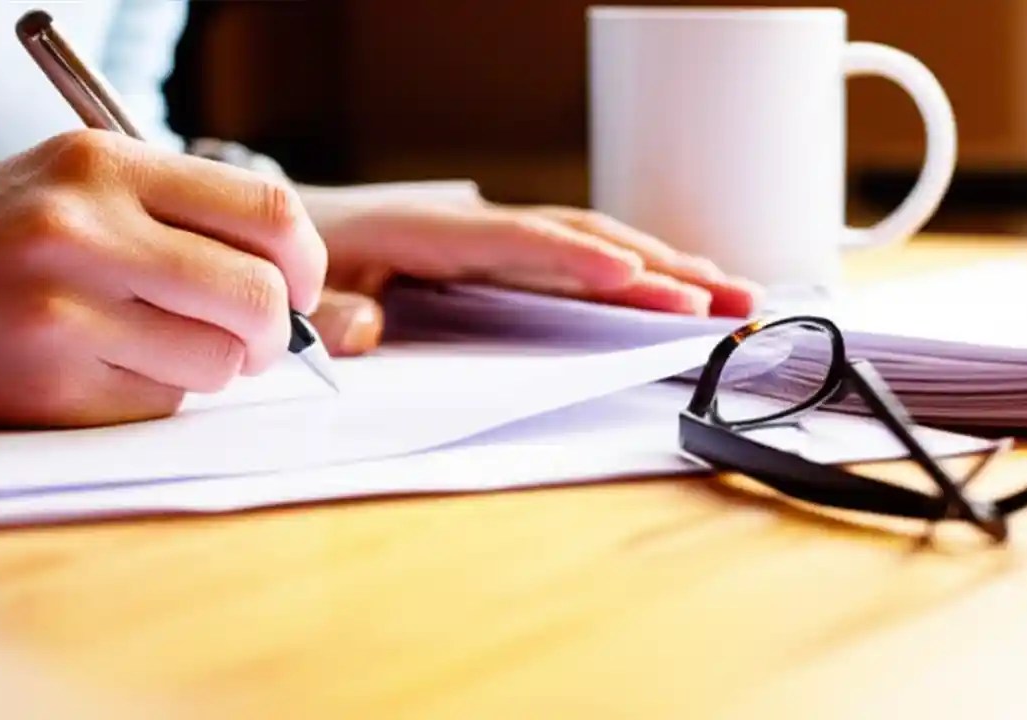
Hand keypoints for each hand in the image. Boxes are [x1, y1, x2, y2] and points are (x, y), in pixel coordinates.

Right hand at [0, 130, 325, 427]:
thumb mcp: (72, 192)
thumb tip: (311, 296)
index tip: (299, 286)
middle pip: (259, 296)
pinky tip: (93, 371)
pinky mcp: (49, 385)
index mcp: (100, 162)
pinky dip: (151, 396)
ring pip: (220, 362)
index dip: (305, 260)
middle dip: (277, 333)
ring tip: (149, 347)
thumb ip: (183, 222)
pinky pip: (162, 405)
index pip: (268, 208)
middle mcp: (84, 227)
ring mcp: (64, 310)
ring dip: (208, 368)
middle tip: (255, 342)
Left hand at [300, 188, 761, 355]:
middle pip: (583, 238)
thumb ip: (332, 311)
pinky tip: (676, 295)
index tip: (632, 276)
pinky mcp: (507, 262)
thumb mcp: (305, 284)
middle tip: (727, 295)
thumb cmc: (306, 258)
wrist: (294, 232)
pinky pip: (582, 265)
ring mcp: (499, 244)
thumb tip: (369, 333)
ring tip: (732, 295)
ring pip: (596, 247)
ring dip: (666, 270)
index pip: (519, 241)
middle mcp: (480, 230)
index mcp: (432, 232)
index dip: (577, 258)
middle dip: (658, 265)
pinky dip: (635, 277)